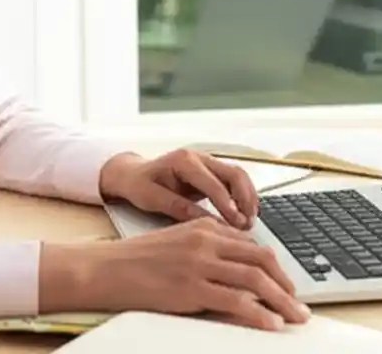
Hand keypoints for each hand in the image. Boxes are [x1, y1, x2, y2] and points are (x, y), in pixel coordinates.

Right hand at [41, 218, 309, 330]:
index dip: (276, 267)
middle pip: (262, 260)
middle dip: (286, 284)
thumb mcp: (177, 243)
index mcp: (204, 228)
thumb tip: (236, 269)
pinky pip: (236, 301)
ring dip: (282, 301)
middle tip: (299, 304)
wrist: (105, 268)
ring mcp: (199, 264)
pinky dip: (259, 314)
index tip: (287, 285)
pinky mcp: (191, 288)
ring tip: (296, 317)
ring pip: (256, 280)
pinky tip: (271, 324)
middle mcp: (206, 241)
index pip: (252, 245)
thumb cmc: (137, 260)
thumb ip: (207, 250)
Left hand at [98, 149, 258, 228]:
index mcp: (184, 161)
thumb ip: (178, 208)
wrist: (132, 174)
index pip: (213, 182)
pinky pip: (234, 182)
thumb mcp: (151, 198)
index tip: (234, 222)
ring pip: (238, 176)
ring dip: (247, 198)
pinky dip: (243, 197)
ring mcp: (207, 163)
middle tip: (246, 224)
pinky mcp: (211, 172)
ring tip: (249, 221)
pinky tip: (245, 214)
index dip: (226, 202)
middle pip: (234, 173)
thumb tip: (205, 222)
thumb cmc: (139, 185)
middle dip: (244, 199)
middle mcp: (199, 158)